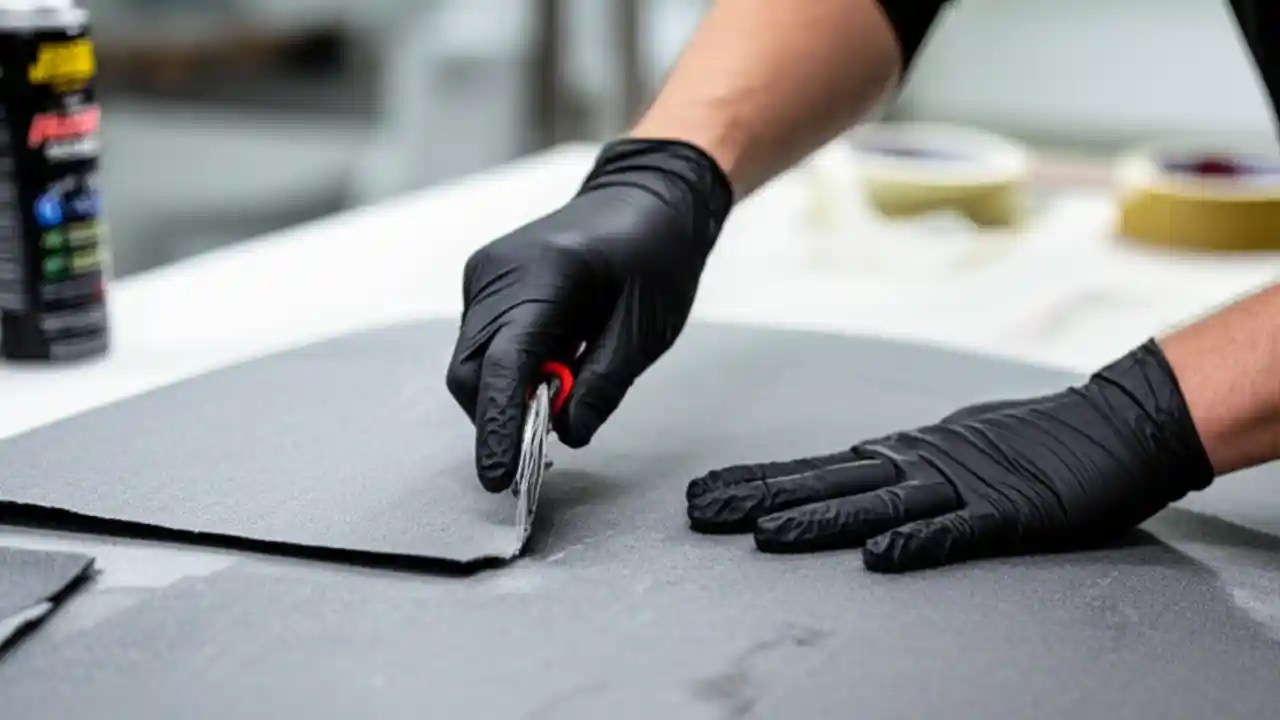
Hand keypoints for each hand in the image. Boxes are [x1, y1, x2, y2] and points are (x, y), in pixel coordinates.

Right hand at [448, 139, 732, 491]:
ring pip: (473, 363)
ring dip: (507, 395)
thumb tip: (565, 433)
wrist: (646, 197)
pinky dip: (510, 372)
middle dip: (499, 417)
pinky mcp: (487, 285)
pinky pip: (484, 345)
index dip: (496, 427)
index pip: (502, 366)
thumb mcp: (645, 328)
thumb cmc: (655, 254)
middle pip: (472, 372)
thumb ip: (603, 385)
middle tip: (542, 445)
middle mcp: (498, 274)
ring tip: (564, 391)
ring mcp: (485, 276)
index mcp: (542, 276)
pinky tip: (555, 365)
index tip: (498, 476)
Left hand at [686, 341, 1215, 571]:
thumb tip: (857, 471)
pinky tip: (882, 554)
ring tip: (770, 534)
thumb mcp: (952, 446)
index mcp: (906, 453)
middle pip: (830, 481)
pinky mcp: (1010, 511)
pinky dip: (919, 541)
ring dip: (822, 519)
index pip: (819, 467)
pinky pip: (958, 530)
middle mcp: (920, 464)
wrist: (1117, 422)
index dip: (761, 481)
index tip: (706, 493)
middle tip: (706, 512)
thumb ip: (904, 464)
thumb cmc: (1033, 439)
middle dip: (764, 498)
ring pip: (879, 504)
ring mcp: (963, 485)